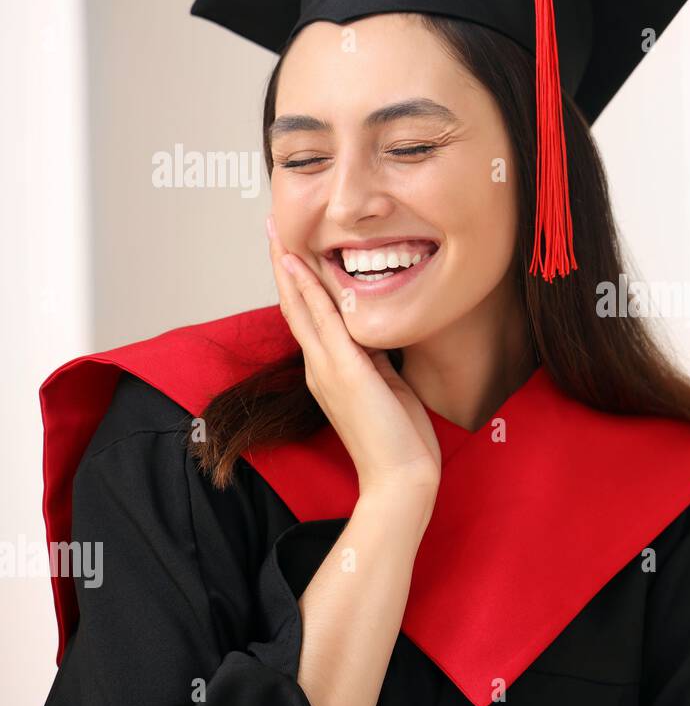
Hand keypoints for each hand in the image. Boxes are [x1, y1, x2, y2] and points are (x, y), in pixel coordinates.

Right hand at [266, 215, 441, 504]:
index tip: (294, 250)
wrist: (400, 478)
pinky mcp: (343, 371)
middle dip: (284, 265)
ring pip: (302, 307)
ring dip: (288, 267)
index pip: (310, 318)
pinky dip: (308, 290)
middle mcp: (320, 367)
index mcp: (330, 372)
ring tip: (277, 233)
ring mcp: (327, 369)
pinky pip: (322, 321)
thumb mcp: (387, 388)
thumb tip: (378, 340)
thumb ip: (376, 362)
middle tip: (272, 227)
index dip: (300, 283)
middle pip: (296, 306)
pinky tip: (299, 263)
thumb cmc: (399, 440)